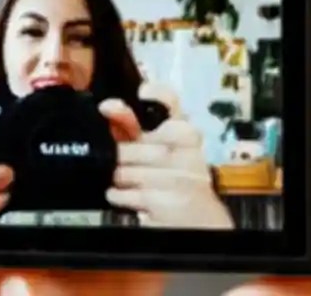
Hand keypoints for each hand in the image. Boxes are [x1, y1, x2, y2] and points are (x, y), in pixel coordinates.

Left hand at [100, 83, 234, 228]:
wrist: (201, 219)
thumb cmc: (178, 178)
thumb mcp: (162, 149)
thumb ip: (136, 129)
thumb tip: (109, 110)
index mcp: (185, 133)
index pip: (173, 103)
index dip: (157, 94)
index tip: (143, 92)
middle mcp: (187, 151)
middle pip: (133, 144)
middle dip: (121, 156)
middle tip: (128, 163)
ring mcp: (178, 176)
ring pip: (124, 171)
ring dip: (120, 178)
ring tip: (132, 182)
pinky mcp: (167, 200)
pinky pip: (125, 194)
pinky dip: (120, 196)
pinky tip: (130, 195)